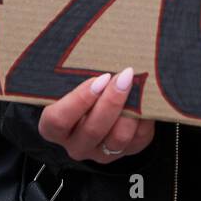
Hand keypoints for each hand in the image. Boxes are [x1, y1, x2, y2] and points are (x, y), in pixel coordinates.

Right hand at [37, 67, 155, 164]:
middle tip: (124, 76)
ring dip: (130, 110)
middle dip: (111, 101)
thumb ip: (75, 73)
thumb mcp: (70, 81)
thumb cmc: (80, 86)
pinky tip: (147, 97)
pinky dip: (145, 116)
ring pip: (118, 138)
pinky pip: (139, 138)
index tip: (100, 78)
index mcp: (54, 128)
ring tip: (137, 86)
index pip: (58, 120)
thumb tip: (93, 48)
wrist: (97, 103)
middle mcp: (76, 145)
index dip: (79, 99)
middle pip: (92, 130)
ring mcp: (101, 152)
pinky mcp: (126, 151)